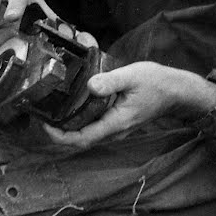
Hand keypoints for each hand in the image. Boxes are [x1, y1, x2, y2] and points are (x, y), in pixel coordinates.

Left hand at [43, 61, 215, 149]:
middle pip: (79, 140)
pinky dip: (78, 121)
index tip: (43, 124)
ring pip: (85, 134)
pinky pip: (93, 126)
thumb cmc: (156, 83)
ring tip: (49, 112)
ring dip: (67, 127)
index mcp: (116, 122)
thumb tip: (90, 86)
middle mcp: (114, 130)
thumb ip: (111, 81)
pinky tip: (70, 107)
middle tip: (39, 116)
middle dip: (58, 132)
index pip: (81, 138)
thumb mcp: (133, 75)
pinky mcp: (116, 121)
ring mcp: (116, 127)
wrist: (176, 91)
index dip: (59, 136)